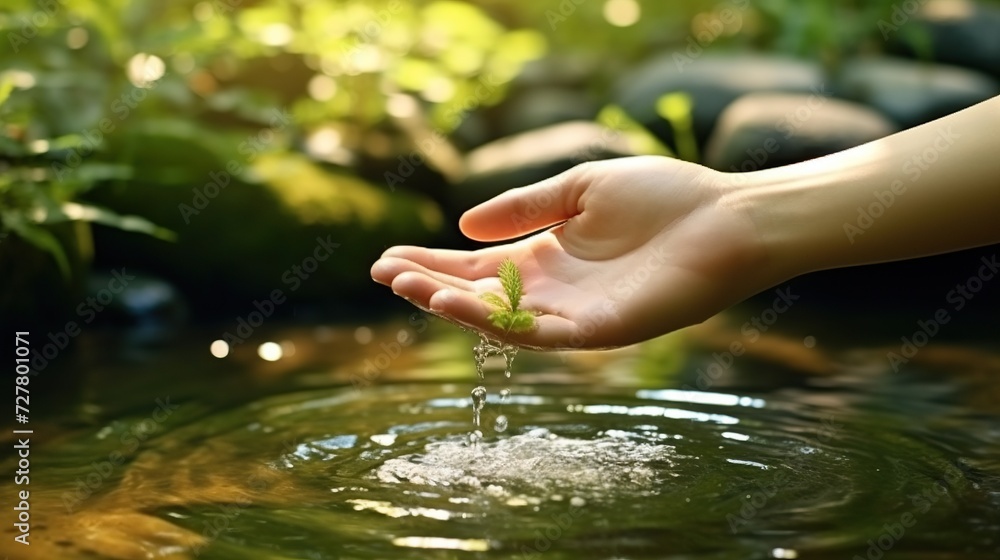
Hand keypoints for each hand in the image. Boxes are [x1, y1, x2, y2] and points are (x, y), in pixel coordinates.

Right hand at [371, 156, 780, 349]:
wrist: (728, 217)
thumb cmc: (665, 196)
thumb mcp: (580, 188)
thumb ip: (525, 206)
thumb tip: (464, 223)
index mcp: (547, 254)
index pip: (477, 263)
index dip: (433, 260)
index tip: (388, 254)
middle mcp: (552, 290)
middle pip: (476, 293)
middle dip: (427, 284)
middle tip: (381, 272)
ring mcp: (573, 314)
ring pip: (497, 318)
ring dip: (448, 303)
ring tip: (405, 284)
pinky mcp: (597, 331)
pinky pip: (533, 332)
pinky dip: (491, 321)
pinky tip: (454, 301)